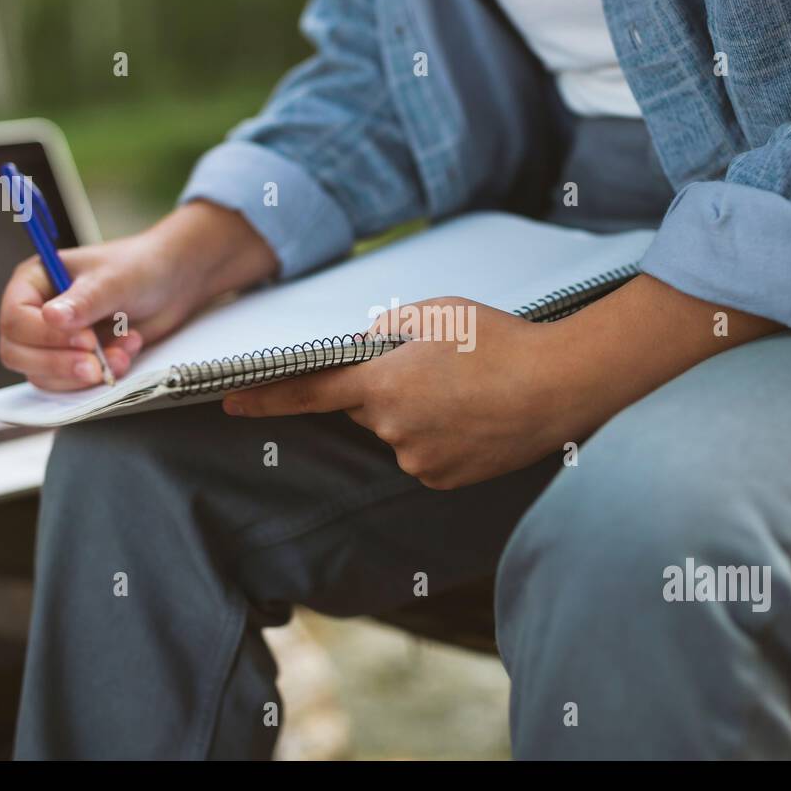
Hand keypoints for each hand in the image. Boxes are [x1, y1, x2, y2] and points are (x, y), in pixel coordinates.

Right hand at [0, 200, 277, 389]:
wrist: (171, 284)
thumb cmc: (139, 269)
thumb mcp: (113, 280)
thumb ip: (84, 300)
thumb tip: (51, 318)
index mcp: (32, 283)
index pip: (15, 320)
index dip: (45, 336)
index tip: (86, 340)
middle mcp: (34, 314)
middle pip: (17, 353)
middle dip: (59, 364)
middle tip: (96, 364)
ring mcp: (52, 341)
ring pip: (42, 375)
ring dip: (84, 373)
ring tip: (123, 353)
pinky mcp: (73, 361)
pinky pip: (69, 385)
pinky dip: (98, 378)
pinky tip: (125, 356)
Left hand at [221, 277, 780, 488]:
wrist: (561, 385)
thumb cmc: (500, 340)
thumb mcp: (438, 312)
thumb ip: (390, 327)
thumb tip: (371, 344)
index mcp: (382, 384)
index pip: (308, 391)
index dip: (265, 398)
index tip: (229, 401)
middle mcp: (392, 430)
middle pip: (364, 409)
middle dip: (383, 389)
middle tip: (434, 367)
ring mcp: (420, 460)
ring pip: (397, 433)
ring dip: (416, 413)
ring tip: (466, 389)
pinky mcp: (445, 478)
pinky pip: (424, 454)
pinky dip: (439, 436)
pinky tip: (474, 416)